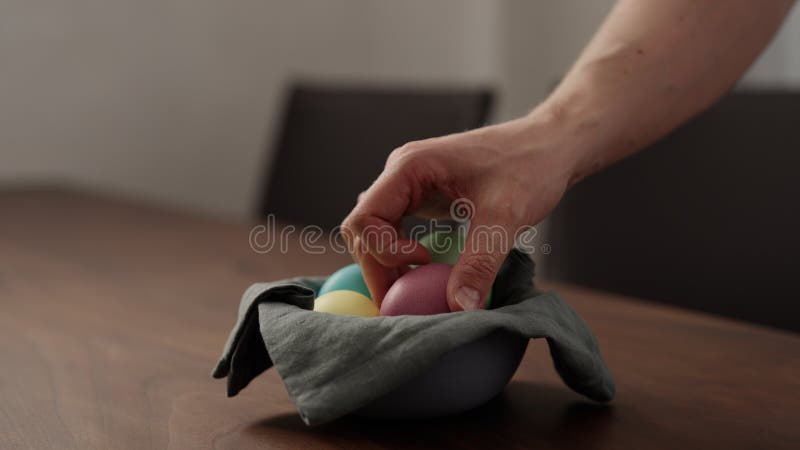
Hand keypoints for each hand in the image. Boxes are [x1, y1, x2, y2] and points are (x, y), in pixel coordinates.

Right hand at [341, 109, 582, 310]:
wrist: (550, 146)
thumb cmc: (530, 166)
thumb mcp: (505, 217)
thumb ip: (479, 264)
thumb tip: (459, 308)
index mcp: (409, 167)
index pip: (363, 218)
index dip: (382, 253)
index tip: (423, 264)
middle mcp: (401, 173)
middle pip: (364, 228)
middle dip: (380, 267)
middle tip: (407, 298)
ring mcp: (409, 184)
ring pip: (376, 230)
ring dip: (388, 263)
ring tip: (415, 289)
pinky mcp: (422, 195)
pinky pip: (395, 229)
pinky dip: (402, 255)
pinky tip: (425, 272)